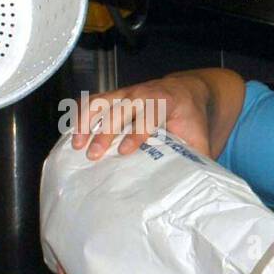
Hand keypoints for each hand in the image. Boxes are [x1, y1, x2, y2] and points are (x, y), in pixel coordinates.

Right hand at [69, 75, 214, 160]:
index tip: (124, 151)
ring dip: (86, 122)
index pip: (149, 115)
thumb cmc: (191, 118)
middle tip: (94, 155)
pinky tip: (73, 136)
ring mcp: (126, 92)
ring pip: (101, 102)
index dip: (136, 132)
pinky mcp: (114, 96)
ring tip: (77, 146)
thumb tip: (192, 182)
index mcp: (167, 100)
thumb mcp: (200, 136)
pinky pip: (92, 102)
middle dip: (105, 132)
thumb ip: (196, 156)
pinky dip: (80, 116)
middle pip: (119, 109)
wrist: (186, 92)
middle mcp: (143, 93)